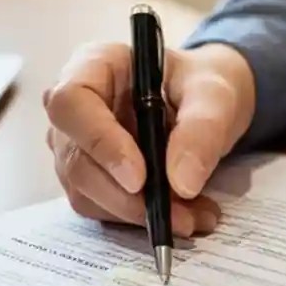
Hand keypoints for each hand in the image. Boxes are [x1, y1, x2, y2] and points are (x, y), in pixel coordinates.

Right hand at [45, 41, 254, 236]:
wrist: (204, 105)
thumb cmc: (200, 86)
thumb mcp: (214, 95)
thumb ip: (202, 129)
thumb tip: (182, 183)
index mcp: (94, 66)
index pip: (71, 103)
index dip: (99, 143)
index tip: (140, 178)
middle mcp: (75, 108)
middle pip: (76, 159)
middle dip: (127, 197)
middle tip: (181, 215)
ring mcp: (75, 146)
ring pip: (87, 193)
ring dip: (138, 214)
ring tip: (195, 215)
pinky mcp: (88, 178)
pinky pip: (102, 208)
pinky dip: (141, 219)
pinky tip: (182, 214)